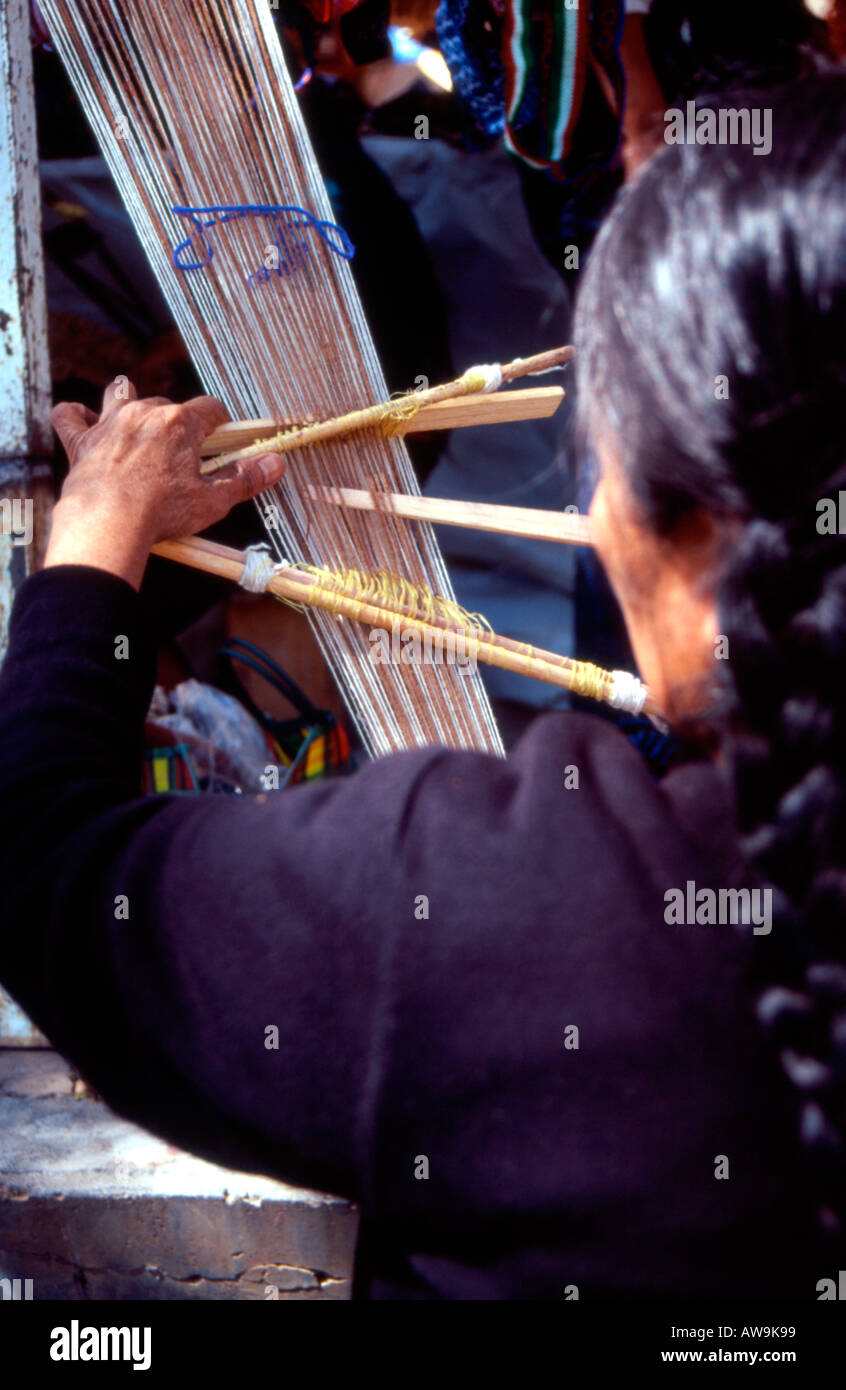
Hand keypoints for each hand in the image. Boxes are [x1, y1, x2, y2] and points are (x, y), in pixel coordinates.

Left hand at [46, 380, 285, 589]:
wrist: (108, 521)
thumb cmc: (162, 512)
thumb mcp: (214, 501)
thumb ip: (245, 479)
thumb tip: (276, 463)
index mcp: (181, 423)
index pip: (210, 408)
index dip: (219, 421)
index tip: (220, 436)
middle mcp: (145, 412)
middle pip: (168, 403)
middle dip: (177, 422)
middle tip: (182, 452)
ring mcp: (110, 423)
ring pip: (120, 393)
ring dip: (128, 400)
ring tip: (136, 420)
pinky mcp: (82, 441)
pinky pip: (70, 415)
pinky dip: (76, 416)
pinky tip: (83, 421)